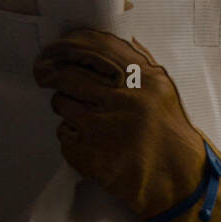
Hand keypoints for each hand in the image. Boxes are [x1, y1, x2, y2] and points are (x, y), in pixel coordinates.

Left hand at [35, 28, 220, 221]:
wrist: (177, 183)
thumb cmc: (170, 137)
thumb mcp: (164, 93)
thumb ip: (140, 65)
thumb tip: (122, 38)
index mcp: (144, 80)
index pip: (95, 48)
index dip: (66, 45)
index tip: (53, 49)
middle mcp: (123, 100)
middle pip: (69, 74)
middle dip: (50, 73)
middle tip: (43, 74)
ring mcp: (104, 127)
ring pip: (62, 103)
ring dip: (65, 107)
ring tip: (80, 116)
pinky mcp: (90, 154)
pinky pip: (63, 134)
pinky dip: (70, 137)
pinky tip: (86, 141)